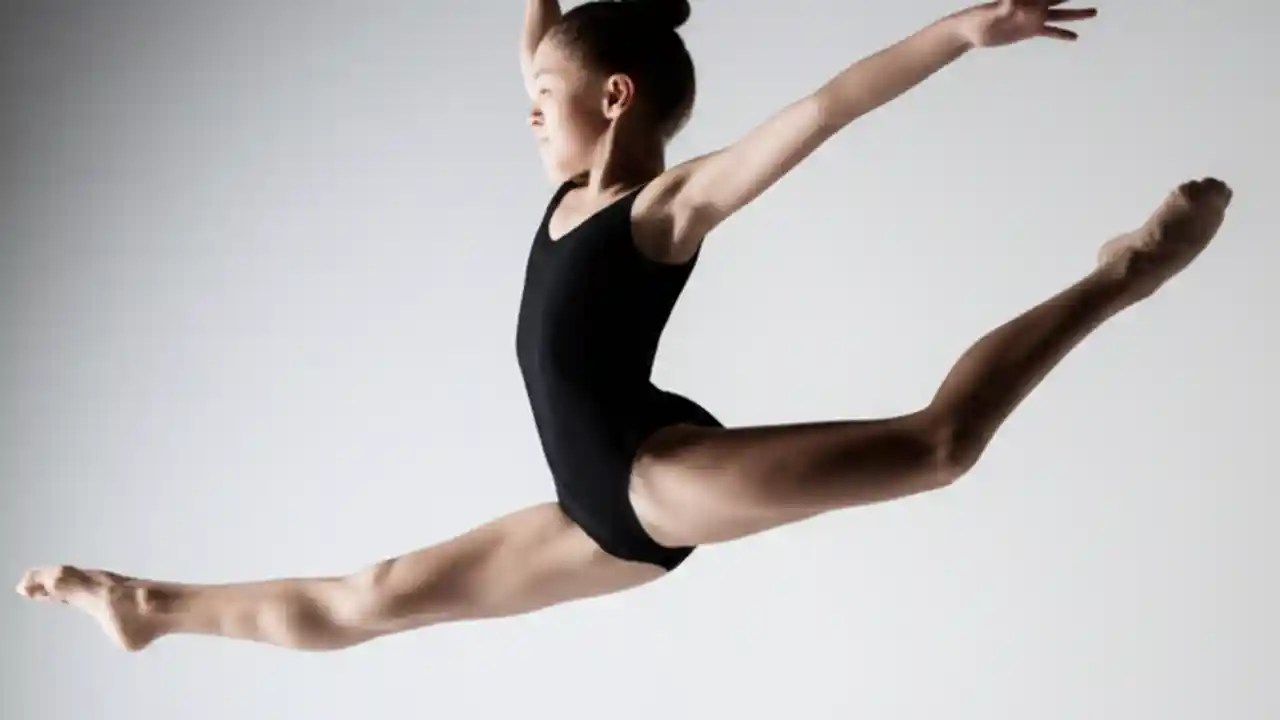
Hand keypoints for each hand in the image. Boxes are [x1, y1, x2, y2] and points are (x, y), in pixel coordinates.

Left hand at [956, 0, 1097, 47]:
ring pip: (1059, 15)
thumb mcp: (993, 13)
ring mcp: (1032, 18)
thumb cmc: (978, 20)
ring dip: (1076, 15)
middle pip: (1059, 0)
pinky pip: (1049, 32)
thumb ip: (1005, 7)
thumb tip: (1013, 2)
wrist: (971, 31)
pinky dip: (1061, 35)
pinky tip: (1075, 38)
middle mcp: (1033, 6)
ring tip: (1094, 13)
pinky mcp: (1028, 30)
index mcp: (1026, 1)